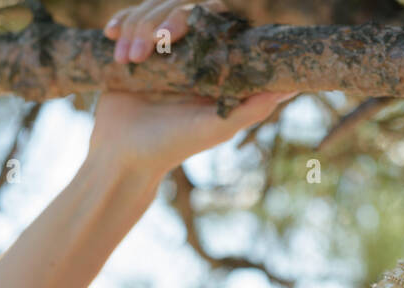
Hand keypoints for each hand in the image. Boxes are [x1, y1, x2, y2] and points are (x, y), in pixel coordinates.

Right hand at [91, 0, 294, 175]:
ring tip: (126, 60)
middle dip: (154, 23)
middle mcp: (191, 53)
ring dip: (135, 28)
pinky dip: (121, 22)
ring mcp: (162, 50)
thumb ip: (252, 109)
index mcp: (213, 65)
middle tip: (141, 54)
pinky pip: (130, 18)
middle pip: (179, 7)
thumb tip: (292, 88)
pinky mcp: (136, 49)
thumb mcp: (216, 128)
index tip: (169, 33)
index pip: (212, 17)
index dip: (191, 15)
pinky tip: (112, 35)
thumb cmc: (172, 146)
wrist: (124, 156)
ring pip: (152, 10)